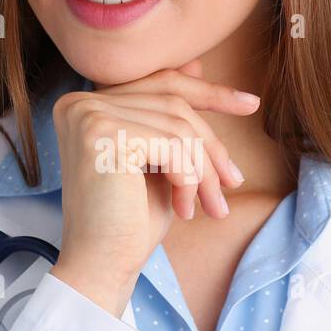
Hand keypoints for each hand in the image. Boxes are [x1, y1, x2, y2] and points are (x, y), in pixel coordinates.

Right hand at [49, 60, 259, 314]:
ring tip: (211, 206)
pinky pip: (171, 143)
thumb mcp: (159, 160)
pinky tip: (184, 208)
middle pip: (172, 103)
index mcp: (86, 105)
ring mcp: (87, 115)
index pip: (159, 85)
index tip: (251, 103)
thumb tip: (196, 62)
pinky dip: (189, 177)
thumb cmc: (128, 223)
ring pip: (177, 125)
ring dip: (203, 170)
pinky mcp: (102, 133)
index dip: (209, 92)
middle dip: (210, 145)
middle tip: (233, 183)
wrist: (102, 268)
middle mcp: (79, 103)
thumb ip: (169, 116)